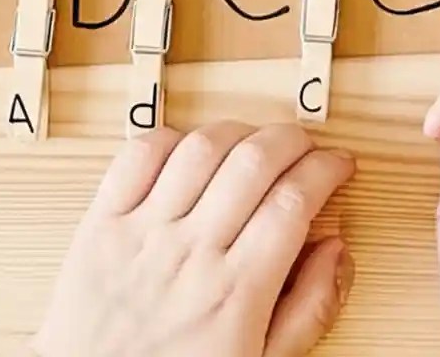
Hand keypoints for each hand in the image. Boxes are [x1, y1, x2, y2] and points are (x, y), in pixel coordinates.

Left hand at [30, 122, 356, 356]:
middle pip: (255, 161)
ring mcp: (142, 234)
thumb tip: (336, 250)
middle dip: (293, 139)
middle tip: (306, 146)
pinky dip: (171, 138)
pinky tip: (191, 151)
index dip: (327, 169)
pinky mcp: (101, 224)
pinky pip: (138, 157)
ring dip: (239, 131)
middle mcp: (190, 254)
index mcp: (236, 293)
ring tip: (253, 143)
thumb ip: (308, 309)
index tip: (338, 165)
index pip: (295, 201)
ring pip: (202, 148)